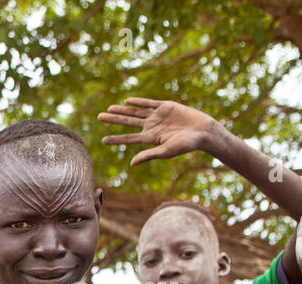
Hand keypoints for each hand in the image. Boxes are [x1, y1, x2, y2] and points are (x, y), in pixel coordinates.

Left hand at [99, 97, 220, 165]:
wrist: (203, 131)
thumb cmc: (186, 145)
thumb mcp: (165, 151)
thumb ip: (148, 155)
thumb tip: (131, 163)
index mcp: (149, 139)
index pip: (128, 139)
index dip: (115, 139)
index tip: (102, 140)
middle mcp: (151, 126)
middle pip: (128, 122)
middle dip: (113, 119)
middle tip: (98, 117)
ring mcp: (158, 116)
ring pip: (136, 112)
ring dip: (123, 109)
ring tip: (109, 108)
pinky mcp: (166, 106)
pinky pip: (149, 103)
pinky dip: (139, 101)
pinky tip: (128, 100)